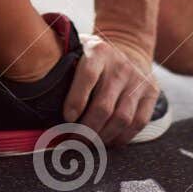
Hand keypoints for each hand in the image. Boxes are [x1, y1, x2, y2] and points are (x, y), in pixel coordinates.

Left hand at [62, 32, 158, 146]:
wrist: (129, 47)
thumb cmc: (93, 57)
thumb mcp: (78, 50)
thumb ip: (63, 67)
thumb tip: (41, 99)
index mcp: (98, 52)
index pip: (88, 76)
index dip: (76, 100)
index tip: (66, 119)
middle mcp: (120, 66)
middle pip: (104, 106)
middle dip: (87, 129)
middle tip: (75, 140)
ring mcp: (138, 80)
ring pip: (121, 118)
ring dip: (103, 137)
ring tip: (90, 144)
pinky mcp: (151, 93)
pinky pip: (138, 122)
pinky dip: (122, 137)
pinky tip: (109, 141)